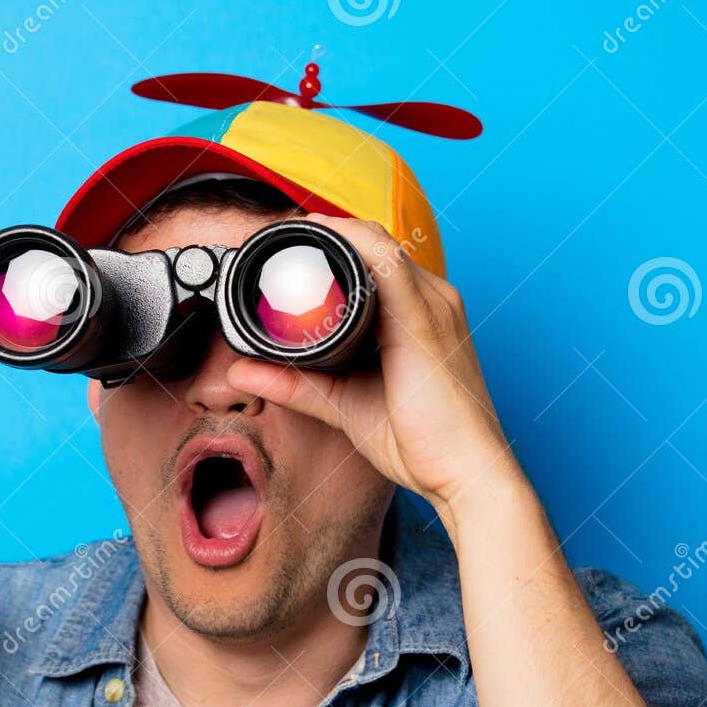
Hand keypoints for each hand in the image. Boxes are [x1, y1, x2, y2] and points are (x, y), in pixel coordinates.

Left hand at [225, 215, 521, 513]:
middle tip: (271, 244)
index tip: (281, 256)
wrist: (466, 473)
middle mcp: (432, 297)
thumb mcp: (343, 405)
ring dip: (328, 232)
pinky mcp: (425, 318)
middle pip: (371, 242)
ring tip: (282, 239)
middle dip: (321, 235)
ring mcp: (432, 303)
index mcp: (421, 312)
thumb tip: (240, 372)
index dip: (328, 248)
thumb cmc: (420, 444)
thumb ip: (294, 385)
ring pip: (375, 242)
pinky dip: (348, 245)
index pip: (373, 259)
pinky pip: (385, 263)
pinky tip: (314, 241)